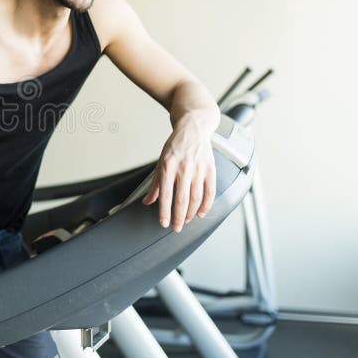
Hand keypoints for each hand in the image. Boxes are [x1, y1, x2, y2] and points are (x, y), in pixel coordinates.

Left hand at [142, 115, 215, 231]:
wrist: (193, 128)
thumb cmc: (175, 146)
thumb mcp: (160, 161)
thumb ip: (155, 183)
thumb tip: (147, 202)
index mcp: (168, 165)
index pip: (165, 194)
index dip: (164, 211)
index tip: (164, 223)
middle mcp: (184, 168)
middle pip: (182, 199)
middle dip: (179, 217)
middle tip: (177, 228)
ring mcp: (199, 169)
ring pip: (196, 198)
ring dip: (192, 213)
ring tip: (187, 221)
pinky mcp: (210, 169)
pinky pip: (210, 191)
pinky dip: (206, 205)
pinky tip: (201, 213)